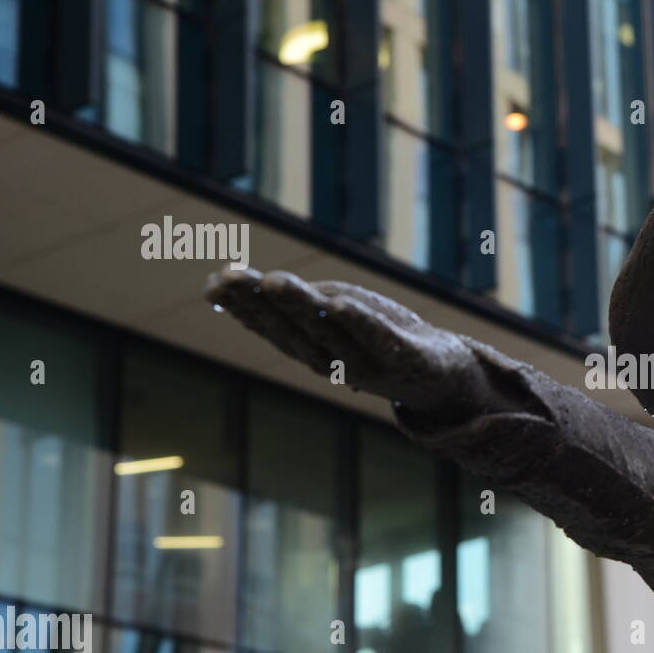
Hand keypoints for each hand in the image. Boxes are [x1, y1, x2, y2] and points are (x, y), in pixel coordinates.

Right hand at [204, 269, 481, 416]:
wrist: (441, 375)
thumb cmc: (377, 339)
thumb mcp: (327, 319)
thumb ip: (286, 309)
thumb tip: (223, 291)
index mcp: (313, 349)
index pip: (272, 326)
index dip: (242, 306)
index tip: (213, 283)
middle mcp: (334, 358)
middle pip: (294, 327)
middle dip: (262, 303)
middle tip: (230, 277)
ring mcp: (370, 360)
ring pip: (330, 330)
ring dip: (301, 305)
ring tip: (275, 279)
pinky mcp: (406, 357)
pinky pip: (379, 339)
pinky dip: (359, 324)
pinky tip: (339, 305)